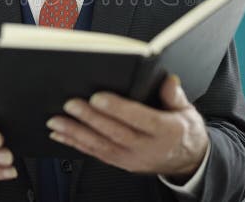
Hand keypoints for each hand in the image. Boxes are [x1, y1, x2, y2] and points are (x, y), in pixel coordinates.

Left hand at [46, 75, 208, 179]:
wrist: (188, 161)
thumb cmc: (184, 132)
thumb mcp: (188, 111)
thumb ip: (176, 95)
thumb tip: (168, 80)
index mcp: (166, 131)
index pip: (139, 119)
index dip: (117, 108)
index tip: (97, 96)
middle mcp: (147, 148)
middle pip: (115, 133)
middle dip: (90, 118)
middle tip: (70, 104)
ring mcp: (132, 158)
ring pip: (101, 146)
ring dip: (76, 132)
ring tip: (56, 120)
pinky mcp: (122, 163)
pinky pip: (96, 154)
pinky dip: (76, 144)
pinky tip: (61, 134)